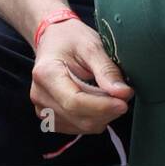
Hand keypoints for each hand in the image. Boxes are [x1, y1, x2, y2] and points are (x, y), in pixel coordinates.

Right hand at [30, 18, 133, 134]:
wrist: (53, 38)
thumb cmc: (70, 38)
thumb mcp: (91, 45)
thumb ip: (106, 69)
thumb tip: (122, 93)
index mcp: (46, 73)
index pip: (75, 102)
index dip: (102, 106)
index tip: (123, 101)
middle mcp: (40, 95)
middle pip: (80, 117)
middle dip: (107, 110)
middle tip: (123, 94)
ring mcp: (43, 109)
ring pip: (81, 126)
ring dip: (103, 115)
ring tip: (110, 94)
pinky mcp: (50, 117)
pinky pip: (78, 127)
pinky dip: (94, 118)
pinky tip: (99, 101)